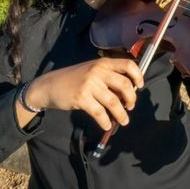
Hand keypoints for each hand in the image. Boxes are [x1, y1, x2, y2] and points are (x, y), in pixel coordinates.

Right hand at [24, 58, 143, 130]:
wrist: (49, 85)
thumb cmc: (74, 78)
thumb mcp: (92, 71)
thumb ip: (108, 77)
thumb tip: (127, 92)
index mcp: (103, 63)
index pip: (128, 65)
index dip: (137, 76)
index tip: (139, 87)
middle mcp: (98, 71)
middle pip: (124, 85)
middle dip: (131, 98)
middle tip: (131, 106)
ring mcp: (89, 84)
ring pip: (113, 101)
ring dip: (121, 114)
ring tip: (124, 120)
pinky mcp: (81, 98)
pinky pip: (99, 113)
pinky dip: (105, 121)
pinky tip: (107, 125)